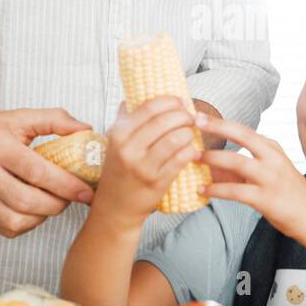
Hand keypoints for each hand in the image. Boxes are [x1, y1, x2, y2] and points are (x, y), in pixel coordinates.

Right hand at [0, 107, 97, 238]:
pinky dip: (28, 223)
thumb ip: (55, 120)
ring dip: (44, 216)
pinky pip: (8, 228)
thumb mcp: (20, 117)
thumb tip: (85, 130)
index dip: (67, 185)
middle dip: (58, 203)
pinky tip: (34, 208)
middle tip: (71, 196)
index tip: (86, 191)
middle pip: (28, 201)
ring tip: (52, 201)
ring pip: (18, 220)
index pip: (37, 172)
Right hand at [89, 97, 200, 226]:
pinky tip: (192, 149)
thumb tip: (131, 97)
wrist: (115, 208)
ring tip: (191, 133)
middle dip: (183, 115)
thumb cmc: (118, 172)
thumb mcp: (114, 144)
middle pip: (165, 121)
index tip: (180, 101)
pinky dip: (191, 150)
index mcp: (118, 135)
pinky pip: (181, 158)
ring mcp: (143, 166)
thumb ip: (123, 121)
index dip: (170, 101)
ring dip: (189, 132)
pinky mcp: (157, 181)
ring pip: (176, 138)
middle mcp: (129, 149)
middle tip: (190, 117)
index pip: (149, 108)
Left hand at [196, 115, 305, 235]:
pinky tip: (202, 190)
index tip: (199, 114)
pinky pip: (235, 191)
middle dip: (217, 126)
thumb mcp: (270, 171)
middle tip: (194, 121)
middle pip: (242, 134)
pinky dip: (216, 189)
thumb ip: (243, 165)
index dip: (220, 122)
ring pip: (237, 161)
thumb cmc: (288, 194)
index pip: (243, 130)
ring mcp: (270, 178)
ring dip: (212, 158)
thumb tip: (210, 162)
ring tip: (193, 158)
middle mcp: (272, 158)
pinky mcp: (266, 199)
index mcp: (272, 148)